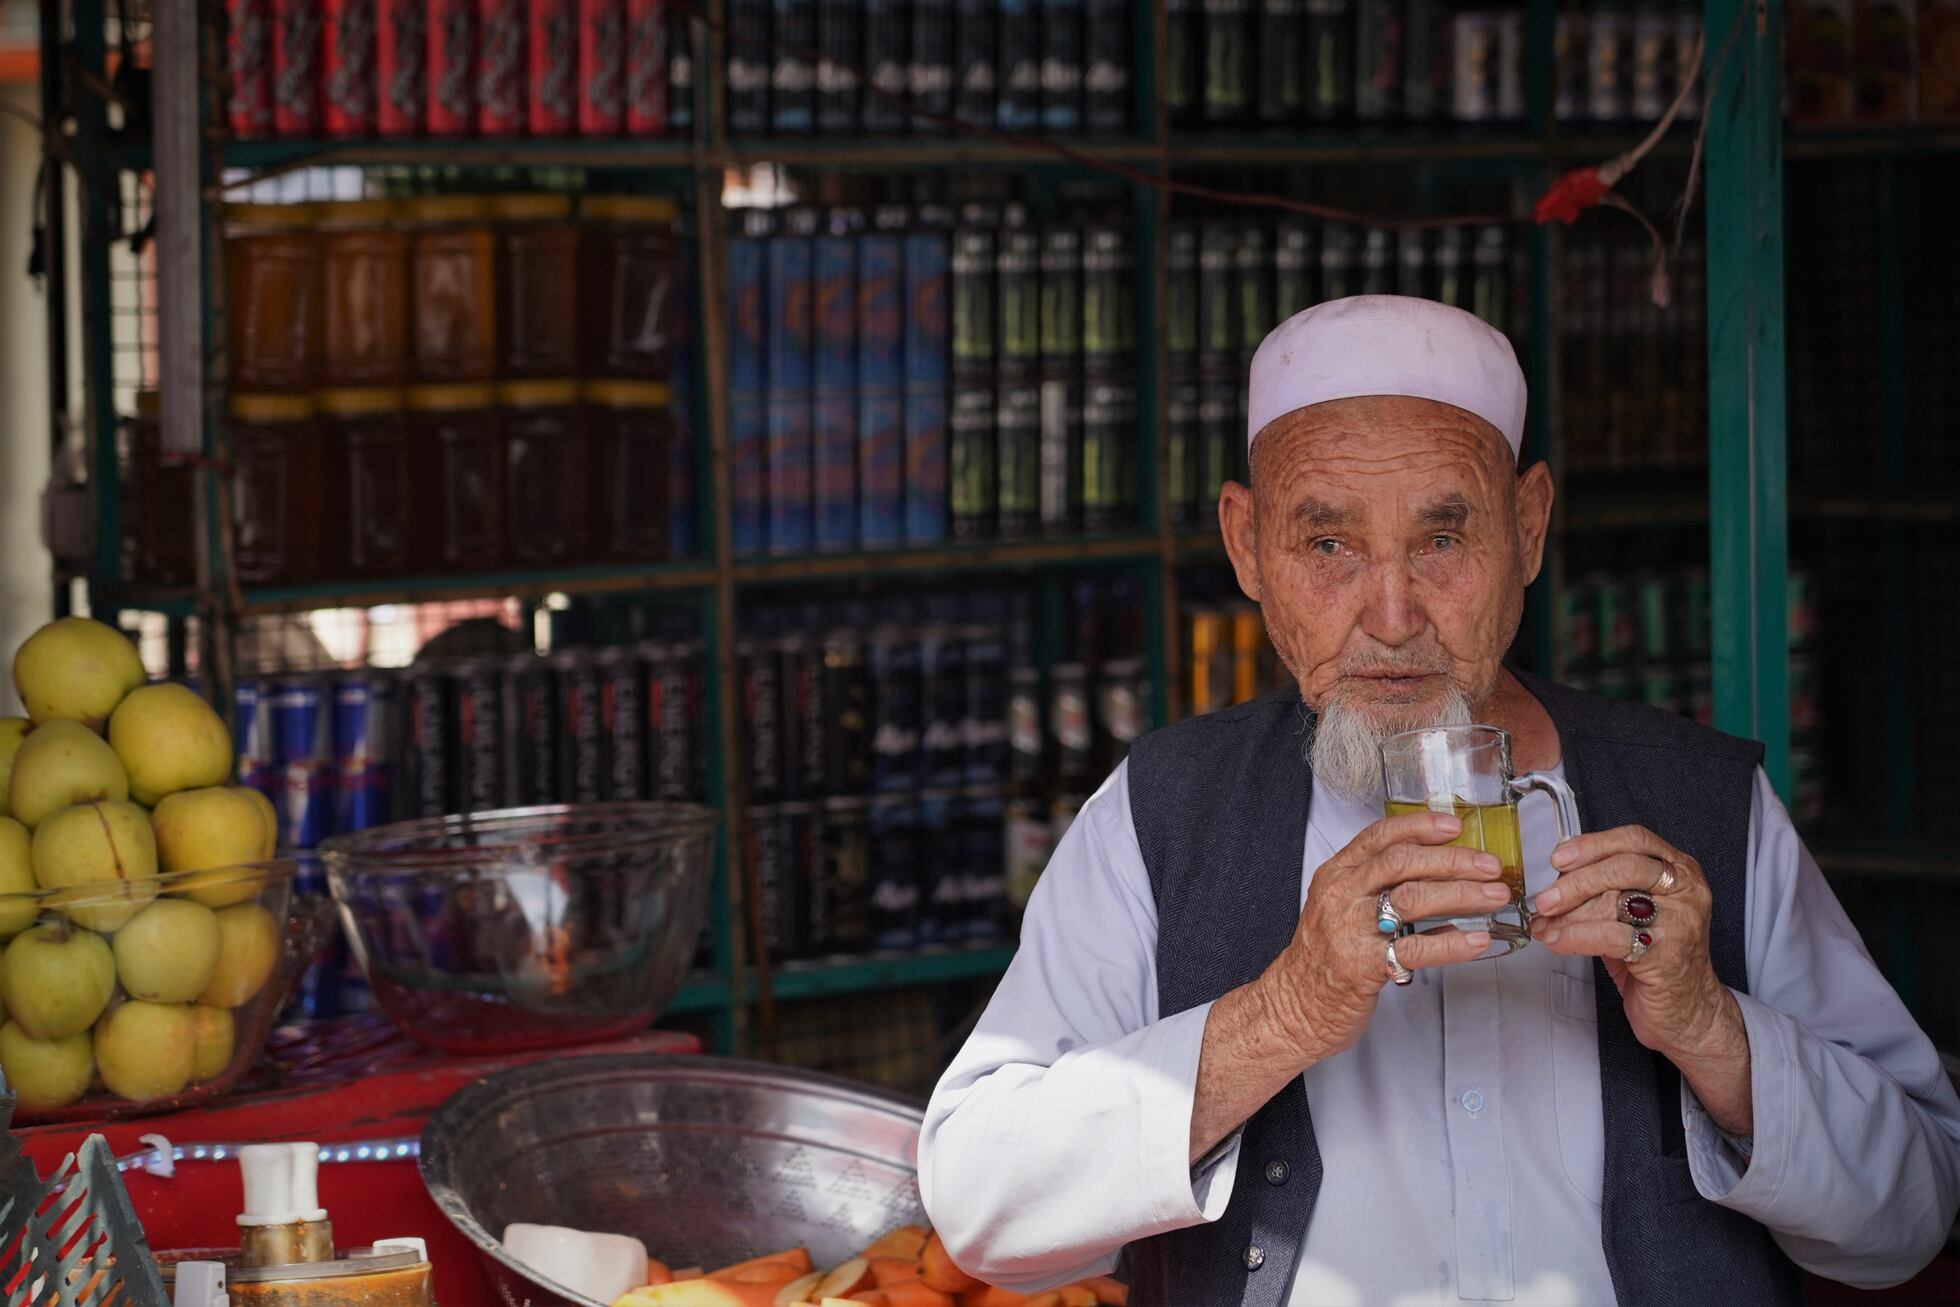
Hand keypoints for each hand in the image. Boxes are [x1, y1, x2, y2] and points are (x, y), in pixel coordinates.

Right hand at [1253, 809, 1512, 1068]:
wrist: (1293, 1007)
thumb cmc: (1322, 959)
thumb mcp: (1338, 907)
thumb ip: (1373, 886)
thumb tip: (1433, 872)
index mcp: (1336, 875)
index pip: (1380, 837)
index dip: (1420, 827)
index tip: (1454, 826)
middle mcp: (1341, 895)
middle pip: (1403, 862)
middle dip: (1454, 860)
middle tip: (1490, 866)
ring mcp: (1350, 929)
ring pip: (1414, 898)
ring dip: (1462, 895)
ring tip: (1494, 897)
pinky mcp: (1363, 965)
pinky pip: (1416, 948)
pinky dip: (1452, 943)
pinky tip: (1477, 940)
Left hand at [1530, 825, 1743, 1065]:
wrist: (1688, 1012)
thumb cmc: (1658, 960)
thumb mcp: (1636, 914)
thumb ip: (1608, 889)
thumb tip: (1556, 880)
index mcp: (1680, 871)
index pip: (1635, 839)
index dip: (1593, 844)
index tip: (1559, 858)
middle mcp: (1686, 890)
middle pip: (1624, 866)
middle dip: (1577, 881)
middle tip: (1545, 899)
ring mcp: (1681, 920)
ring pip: (1616, 900)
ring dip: (1570, 913)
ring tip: (1544, 925)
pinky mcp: (1668, 953)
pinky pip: (1612, 936)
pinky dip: (1576, 937)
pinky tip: (1558, 942)